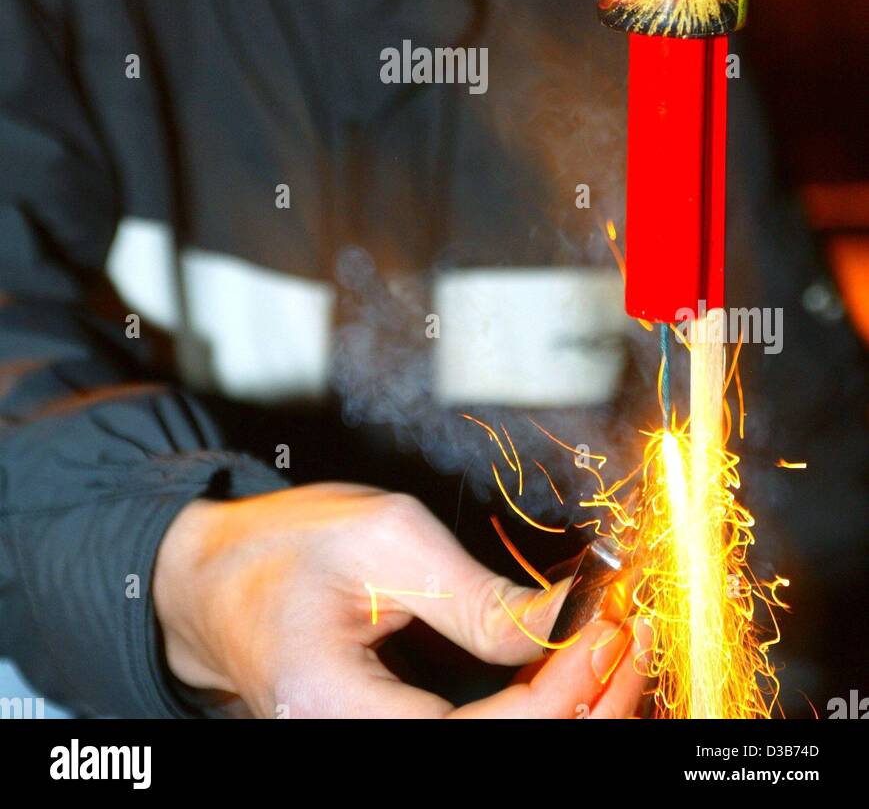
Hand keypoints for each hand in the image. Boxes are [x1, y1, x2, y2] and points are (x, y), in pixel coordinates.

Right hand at [153, 483, 648, 718]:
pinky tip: (578, 669)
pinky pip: (482, 740)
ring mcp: (373, 751)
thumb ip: (478, 595)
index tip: (610, 621)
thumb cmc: (281, 549)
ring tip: (621, 648)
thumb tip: (573, 615)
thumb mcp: (384, 542)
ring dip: (574, 710)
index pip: (489, 731)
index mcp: (340, 712)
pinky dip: (539, 709)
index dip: (566, 680)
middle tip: (634, 636)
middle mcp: (356, 750)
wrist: (211, 583)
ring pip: (501, 755)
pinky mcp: (395, 742)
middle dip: (587, 706)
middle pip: (508, 760)